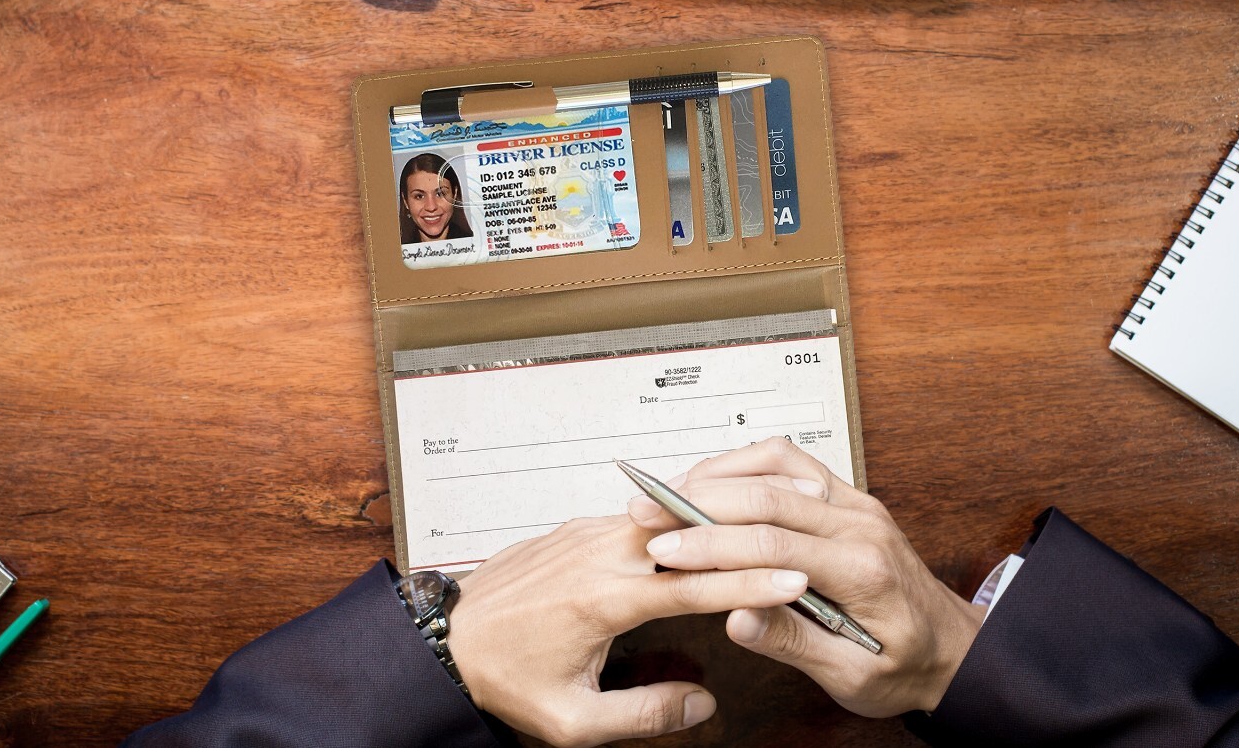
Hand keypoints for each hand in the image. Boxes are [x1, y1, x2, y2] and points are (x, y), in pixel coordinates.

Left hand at [448, 513, 811, 746]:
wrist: (445, 638)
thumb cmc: (504, 677)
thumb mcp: (573, 720)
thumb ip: (643, 713)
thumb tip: (701, 703)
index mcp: (602, 600)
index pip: (694, 584)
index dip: (749, 581)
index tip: (792, 577)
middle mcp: (595, 556)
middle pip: (686, 534)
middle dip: (741, 537)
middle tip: (793, 540)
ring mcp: (584, 536)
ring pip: (662, 519)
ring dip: (708, 526)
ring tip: (760, 532)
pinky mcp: (575, 531)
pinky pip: (636, 518)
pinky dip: (674, 524)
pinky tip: (699, 535)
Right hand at [625, 439, 983, 716]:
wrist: (952, 649)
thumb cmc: (906, 666)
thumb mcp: (851, 678)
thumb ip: (793, 643)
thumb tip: (736, 616)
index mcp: (864, 570)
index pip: (774, 543)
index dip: (710, 544)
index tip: (664, 550)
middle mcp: (861, 523)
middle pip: (766, 494)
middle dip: (697, 502)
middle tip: (645, 513)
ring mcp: (854, 502)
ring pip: (777, 462)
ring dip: (717, 473)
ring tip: (668, 494)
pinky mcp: (843, 496)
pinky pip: (789, 461)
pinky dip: (743, 463)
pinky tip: (710, 482)